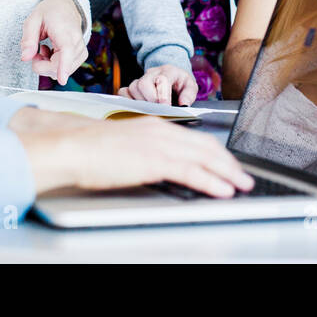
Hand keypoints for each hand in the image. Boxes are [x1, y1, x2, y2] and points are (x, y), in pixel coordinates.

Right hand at [11, 114, 253, 196]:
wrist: (73, 146)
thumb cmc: (89, 149)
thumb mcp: (124, 146)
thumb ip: (143, 152)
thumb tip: (155, 165)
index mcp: (154, 126)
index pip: (194, 139)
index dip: (216, 152)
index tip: (227, 163)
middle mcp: (162, 131)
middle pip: (207, 146)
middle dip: (228, 163)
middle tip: (243, 176)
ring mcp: (160, 144)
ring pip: (205, 158)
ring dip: (227, 173)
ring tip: (241, 185)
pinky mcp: (155, 160)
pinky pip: (192, 172)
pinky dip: (212, 182)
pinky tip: (223, 190)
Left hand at [21, 0, 87, 85]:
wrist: (65, 6)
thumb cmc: (50, 12)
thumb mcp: (33, 20)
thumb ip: (28, 39)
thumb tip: (25, 58)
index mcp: (65, 31)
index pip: (67, 50)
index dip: (63, 66)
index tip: (62, 80)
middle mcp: (77, 42)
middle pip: (58, 67)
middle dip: (41, 64)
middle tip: (35, 50)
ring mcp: (81, 50)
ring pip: (61, 71)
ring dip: (47, 65)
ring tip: (43, 49)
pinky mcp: (81, 56)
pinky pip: (65, 69)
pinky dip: (54, 65)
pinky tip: (52, 53)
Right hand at [118, 64, 197, 106]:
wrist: (172, 75)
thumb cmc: (180, 82)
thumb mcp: (190, 86)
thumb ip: (189, 94)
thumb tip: (183, 104)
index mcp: (168, 71)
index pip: (162, 79)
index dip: (162, 94)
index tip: (165, 106)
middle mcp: (152, 73)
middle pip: (143, 83)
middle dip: (150, 99)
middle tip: (157, 109)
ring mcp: (141, 78)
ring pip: (133, 88)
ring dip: (140, 102)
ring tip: (150, 109)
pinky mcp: (132, 86)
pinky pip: (123, 92)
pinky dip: (128, 101)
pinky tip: (137, 108)